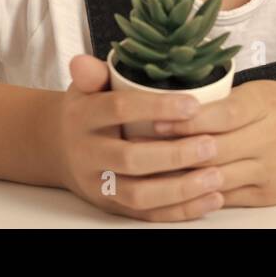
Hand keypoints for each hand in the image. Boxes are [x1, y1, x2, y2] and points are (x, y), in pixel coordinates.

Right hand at [53, 54, 226, 221]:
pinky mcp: (112, 207)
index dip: (156, 107)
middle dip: (174, 154)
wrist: (59, 147)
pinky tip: (210, 198)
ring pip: (139, 194)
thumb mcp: (86, 87)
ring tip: (216, 176)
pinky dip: (180, 211)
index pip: (119, 109)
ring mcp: (98, 185)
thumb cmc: (88, 110)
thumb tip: (84, 61)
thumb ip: (92, 74)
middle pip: (130, 159)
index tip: (194, 105)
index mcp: (83, 117)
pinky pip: (146, 215)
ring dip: (181, 189)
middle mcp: (87, 154)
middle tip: (211, 145)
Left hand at [148, 79, 275, 206]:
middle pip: (210, 148)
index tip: (152, 117)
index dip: (183, 119)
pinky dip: (199, 194)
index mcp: (265, 104)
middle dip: (169, 150)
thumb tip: (184, 105)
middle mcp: (267, 138)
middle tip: (133, 147)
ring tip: (145, 172)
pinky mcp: (269, 194)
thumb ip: (233, 101)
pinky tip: (174, 191)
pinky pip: (226, 196)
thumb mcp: (272, 91)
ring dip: (177, 176)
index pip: (219, 114)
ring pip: (213, 177)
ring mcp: (268, 170)